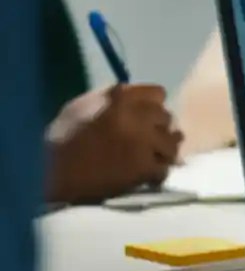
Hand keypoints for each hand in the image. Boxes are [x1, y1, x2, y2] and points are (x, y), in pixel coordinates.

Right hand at [46, 84, 183, 203]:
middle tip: (148, 141)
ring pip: (171, 143)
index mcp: (119, 96)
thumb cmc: (61, 139)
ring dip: (162, 152)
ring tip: (151, 159)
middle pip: (166, 118)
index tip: (147, 117)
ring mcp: (142, 141)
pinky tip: (147, 176)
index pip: (158, 93)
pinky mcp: (143, 166)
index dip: (153, 106)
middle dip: (158, 129)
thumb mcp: (82, 106)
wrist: (48, 174)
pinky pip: (164, 168)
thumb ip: (113, 99)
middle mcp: (135, 115)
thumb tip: (137, 97)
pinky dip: (157, 174)